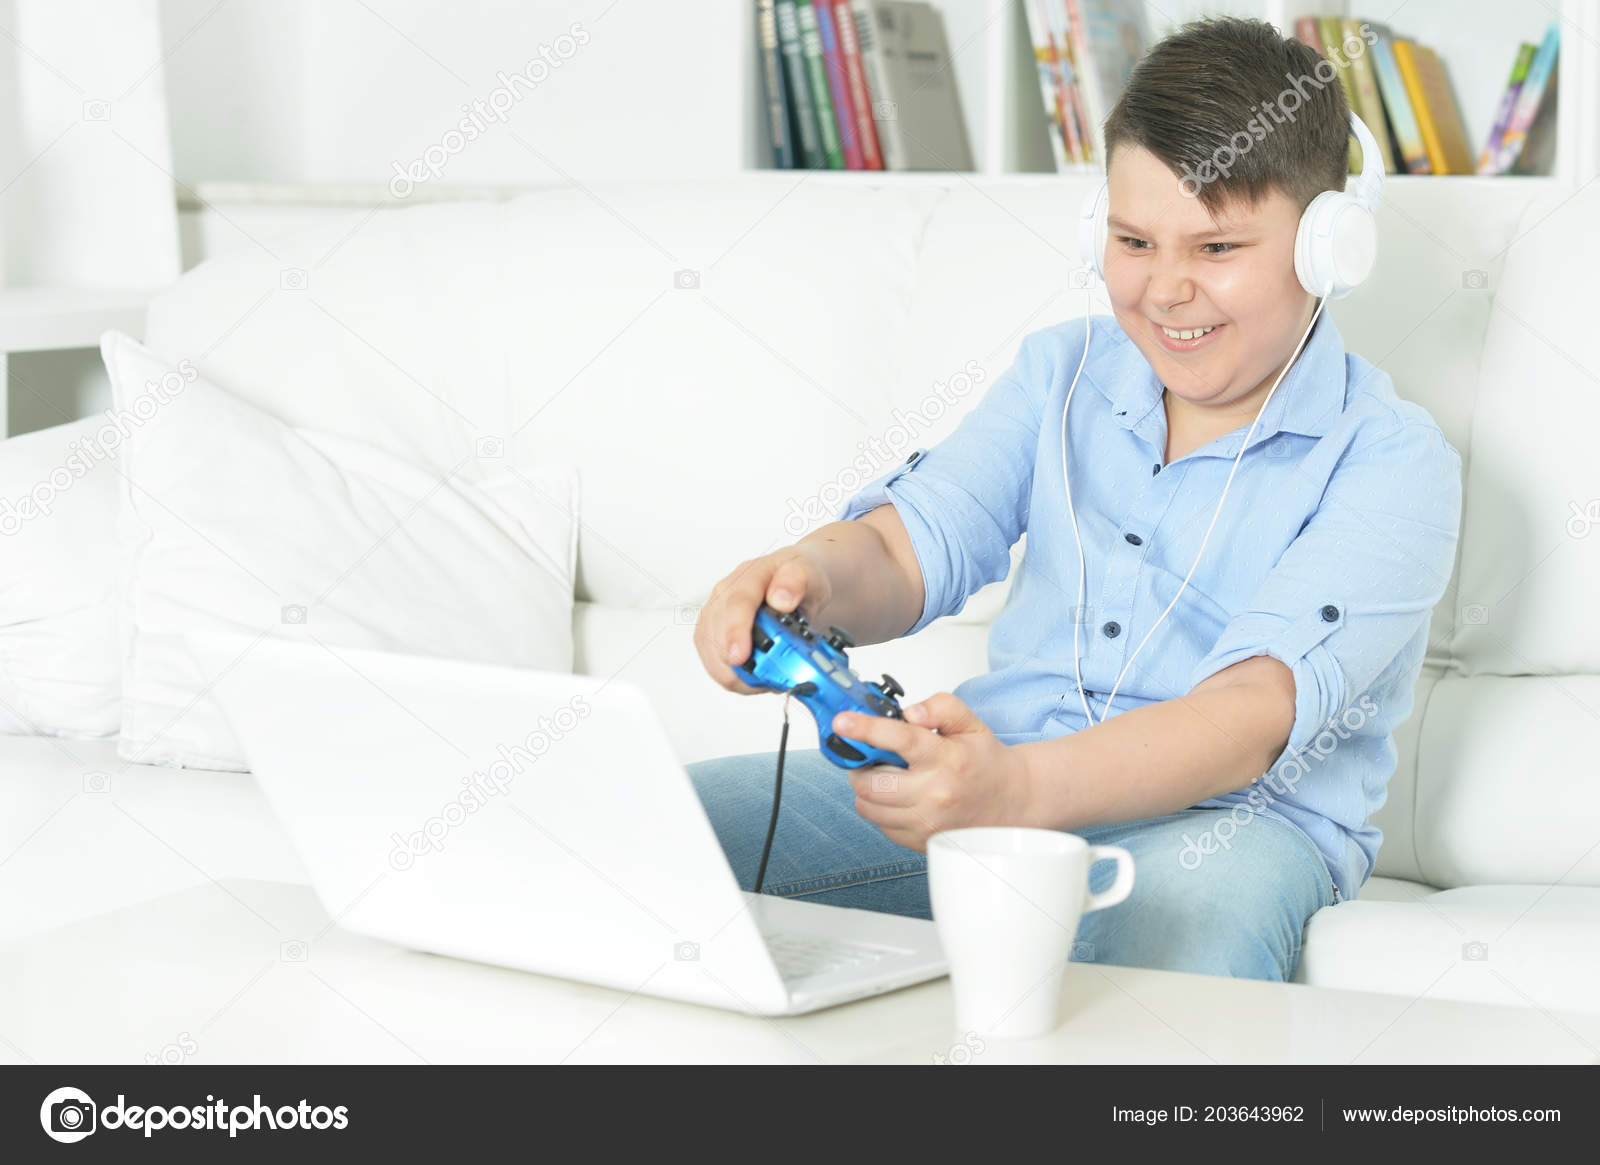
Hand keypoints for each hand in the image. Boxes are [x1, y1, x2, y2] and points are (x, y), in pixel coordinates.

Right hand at [694, 546, 832, 693]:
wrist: (794, 585)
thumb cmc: (798, 579)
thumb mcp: (809, 573)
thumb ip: (797, 582)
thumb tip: (781, 599)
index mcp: (749, 575)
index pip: (736, 604)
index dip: (736, 633)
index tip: (741, 656)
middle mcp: (725, 595)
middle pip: (718, 636)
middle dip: (742, 664)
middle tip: (774, 676)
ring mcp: (715, 616)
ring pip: (713, 656)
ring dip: (740, 675)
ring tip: (770, 677)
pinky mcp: (711, 637)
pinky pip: (715, 666)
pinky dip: (738, 680)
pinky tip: (758, 677)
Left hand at [837, 692, 1036, 851]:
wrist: (1012, 801)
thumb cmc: (984, 762)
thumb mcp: (969, 723)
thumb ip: (940, 707)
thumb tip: (910, 713)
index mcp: (946, 759)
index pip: (899, 740)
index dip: (865, 729)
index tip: (842, 721)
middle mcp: (935, 793)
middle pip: (871, 782)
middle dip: (860, 766)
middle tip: (869, 757)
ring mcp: (927, 822)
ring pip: (869, 807)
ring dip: (868, 789)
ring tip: (886, 777)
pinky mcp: (922, 841)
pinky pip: (881, 826)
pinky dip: (881, 810)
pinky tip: (899, 798)